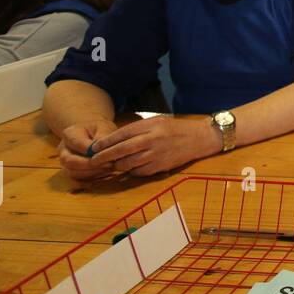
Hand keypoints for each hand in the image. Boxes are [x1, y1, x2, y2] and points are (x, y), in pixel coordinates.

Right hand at [57, 119, 118, 181]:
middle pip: (69, 161)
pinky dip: (92, 179)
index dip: (91, 151)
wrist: (94, 135)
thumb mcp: (103, 127)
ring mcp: (65, 163)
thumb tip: (103, 150)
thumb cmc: (100, 130)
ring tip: (109, 169)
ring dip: (92, 173)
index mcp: (69, 134)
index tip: (106, 154)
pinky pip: (78, 180)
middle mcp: (63, 149)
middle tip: (108, 164)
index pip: (76, 144)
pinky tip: (106, 173)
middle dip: (89, 165)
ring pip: (72, 173)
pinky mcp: (72, 172)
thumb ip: (102, 136)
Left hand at [87, 116, 218, 177]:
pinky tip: (128, 169)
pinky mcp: (161, 167)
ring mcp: (157, 155)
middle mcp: (152, 140)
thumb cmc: (176, 128)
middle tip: (93, 161)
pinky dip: (131, 172)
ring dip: (117, 166)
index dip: (105, 142)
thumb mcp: (157, 122)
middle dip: (104, 157)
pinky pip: (139, 172)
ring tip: (111, 165)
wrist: (200, 138)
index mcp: (150, 126)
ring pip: (128, 164)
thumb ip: (138, 130)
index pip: (122, 134)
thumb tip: (115, 140)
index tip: (94, 148)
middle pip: (122, 150)